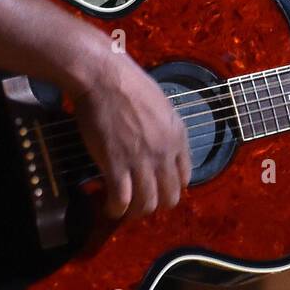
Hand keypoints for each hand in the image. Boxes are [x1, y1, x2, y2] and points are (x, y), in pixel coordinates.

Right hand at [68, 50, 191, 220]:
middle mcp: (164, 153)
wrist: (104, 77)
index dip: (171, 187)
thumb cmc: (129, 83)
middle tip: (141, 203)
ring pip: (146, 204)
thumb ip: (165, 128)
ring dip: (136, 212)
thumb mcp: (161, 105)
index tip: (158, 188)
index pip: (185, 177)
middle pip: (169, 196)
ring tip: (124, 210)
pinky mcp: (115, 165)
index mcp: (178, 137)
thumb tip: (160, 143)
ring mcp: (140, 161)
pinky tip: (109, 208)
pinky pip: (121, 200)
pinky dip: (115, 210)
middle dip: (156, 204)